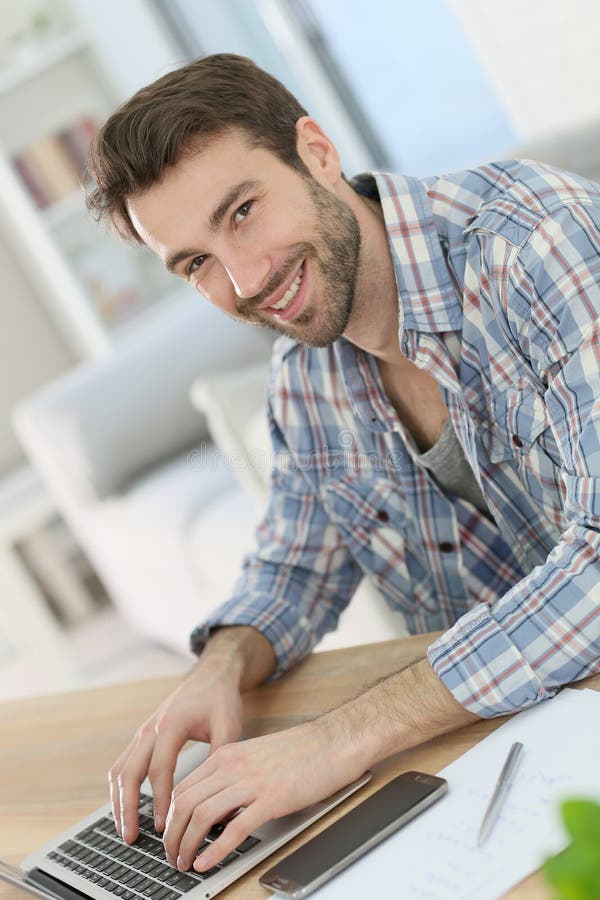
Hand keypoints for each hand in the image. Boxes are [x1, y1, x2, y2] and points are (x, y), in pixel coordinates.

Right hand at [109, 663, 243, 843]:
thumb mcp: (229, 725)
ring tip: (125, 830)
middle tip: (131, 838)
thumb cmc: (221, 698)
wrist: (211, 674)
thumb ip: (222, 761)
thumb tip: (222, 800)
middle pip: (129, 773)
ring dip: (118, 801)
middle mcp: (150, 728)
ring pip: (120, 770)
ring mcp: (143, 731)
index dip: (160, 800)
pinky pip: (123, 764)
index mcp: (171, 725)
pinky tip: (126, 808)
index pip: (159, 769)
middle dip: (127, 808)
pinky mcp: (143, 736)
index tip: (164, 826)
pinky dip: (121, 788)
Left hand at [163, 717, 365, 872]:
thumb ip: (234, 775)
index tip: (171, 835)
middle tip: (171, 856)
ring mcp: (252, 782)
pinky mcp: (272, 799)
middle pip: (185, 803)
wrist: (334, 741)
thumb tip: (218, 806)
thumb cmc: (302, 750)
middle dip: (172, 835)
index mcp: (228, 754)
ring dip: (187, 845)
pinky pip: (234, 829)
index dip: (171, 816)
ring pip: (201, 816)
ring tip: (184, 863)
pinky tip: (207, 863)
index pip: (184, 787)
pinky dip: (215, 850)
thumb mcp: (257, 755)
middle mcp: (234, 766)